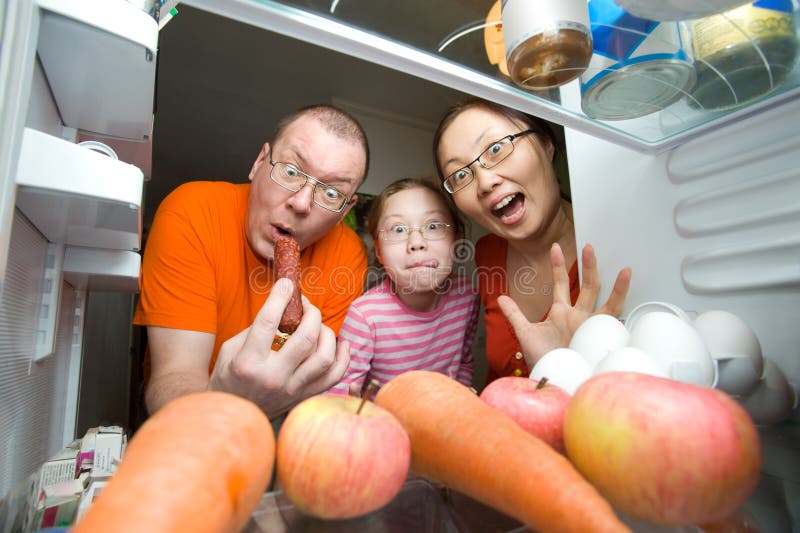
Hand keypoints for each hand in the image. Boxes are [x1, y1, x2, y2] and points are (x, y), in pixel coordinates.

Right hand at [208, 278, 350, 418]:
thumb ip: (256, 329)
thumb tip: (284, 308)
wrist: (233, 416)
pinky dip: (343, 358)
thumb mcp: (231, 349)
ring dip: (327, 333)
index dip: (280, 297)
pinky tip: (340, 343)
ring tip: (317, 325)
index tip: (287, 284)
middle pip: (305, 338)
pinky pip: (334, 376)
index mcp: (248, 362)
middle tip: (306, 305)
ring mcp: (291, 390)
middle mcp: (273, 377)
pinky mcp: (303, 398)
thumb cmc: (229, 377)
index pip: (268, 322)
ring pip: (324, 357)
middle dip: (311, 313)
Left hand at [498, 243, 630, 369]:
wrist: (550, 378)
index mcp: (561, 312)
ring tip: (625, 270)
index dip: (559, 266)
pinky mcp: (601, 341)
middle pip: (588, 287)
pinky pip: (617, 327)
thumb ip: (515, 314)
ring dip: (617, 288)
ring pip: (608, 303)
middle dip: (589, 267)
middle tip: (589, 247)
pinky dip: (627, 318)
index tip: (555, 247)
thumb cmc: (541, 358)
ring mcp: (591, 327)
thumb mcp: (525, 333)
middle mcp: (579, 316)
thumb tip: (501, 297)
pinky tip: (639, 314)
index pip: (562, 283)